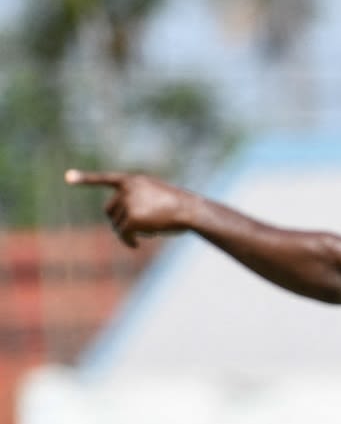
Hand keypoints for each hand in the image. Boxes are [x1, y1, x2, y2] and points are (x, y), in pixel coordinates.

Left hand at [65, 169, 195, 247]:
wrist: (190, 210)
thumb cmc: (179, 206)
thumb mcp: (157, 196)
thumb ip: (138, 201)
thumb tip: (124, 226)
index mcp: (133, 181)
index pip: (105, 179)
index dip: (85, 179)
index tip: (68, 177)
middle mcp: (127, 189)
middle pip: (109, 210)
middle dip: (117, 222)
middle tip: (130, 232)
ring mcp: (128, 203)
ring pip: (116, 223)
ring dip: (127, 232)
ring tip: (145, 234)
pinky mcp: (132, 218)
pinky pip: (123, 233)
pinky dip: (128, 241)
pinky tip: (136, 245)